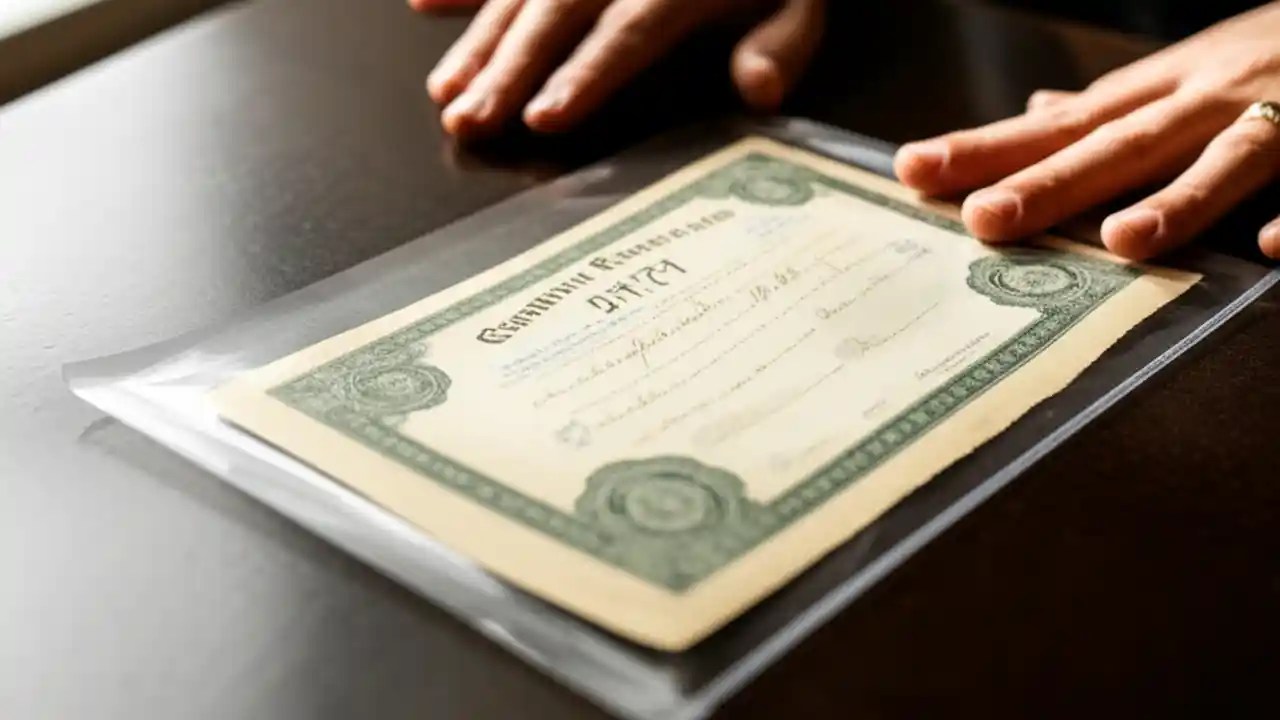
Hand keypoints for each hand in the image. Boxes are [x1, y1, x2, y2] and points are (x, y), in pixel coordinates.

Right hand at [410, 0, 824, 137]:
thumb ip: (781, 44)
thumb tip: (758, 91)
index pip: (625, 34)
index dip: (584, 76)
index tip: (544, 118)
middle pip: (556, 15)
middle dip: (508, 69)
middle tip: (467, 121)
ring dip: (478, 40)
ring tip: (443, 92)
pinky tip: (423, 6)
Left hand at [894, 2, 1279, 260]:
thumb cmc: (1264, 54)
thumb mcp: (1179, 71)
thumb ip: (1112, 107)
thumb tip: (1037, 115)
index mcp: (1154, 94)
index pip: (1055, 129)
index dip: (986, 149)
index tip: (913, 171)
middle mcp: (1203, 101)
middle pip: (1119, 145)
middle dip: (1051, 182)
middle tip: (984, 220)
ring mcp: (1277, 118)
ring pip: (1225, 159)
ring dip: (1176, 200)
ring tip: (1119, 241)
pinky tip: (1271, 247)